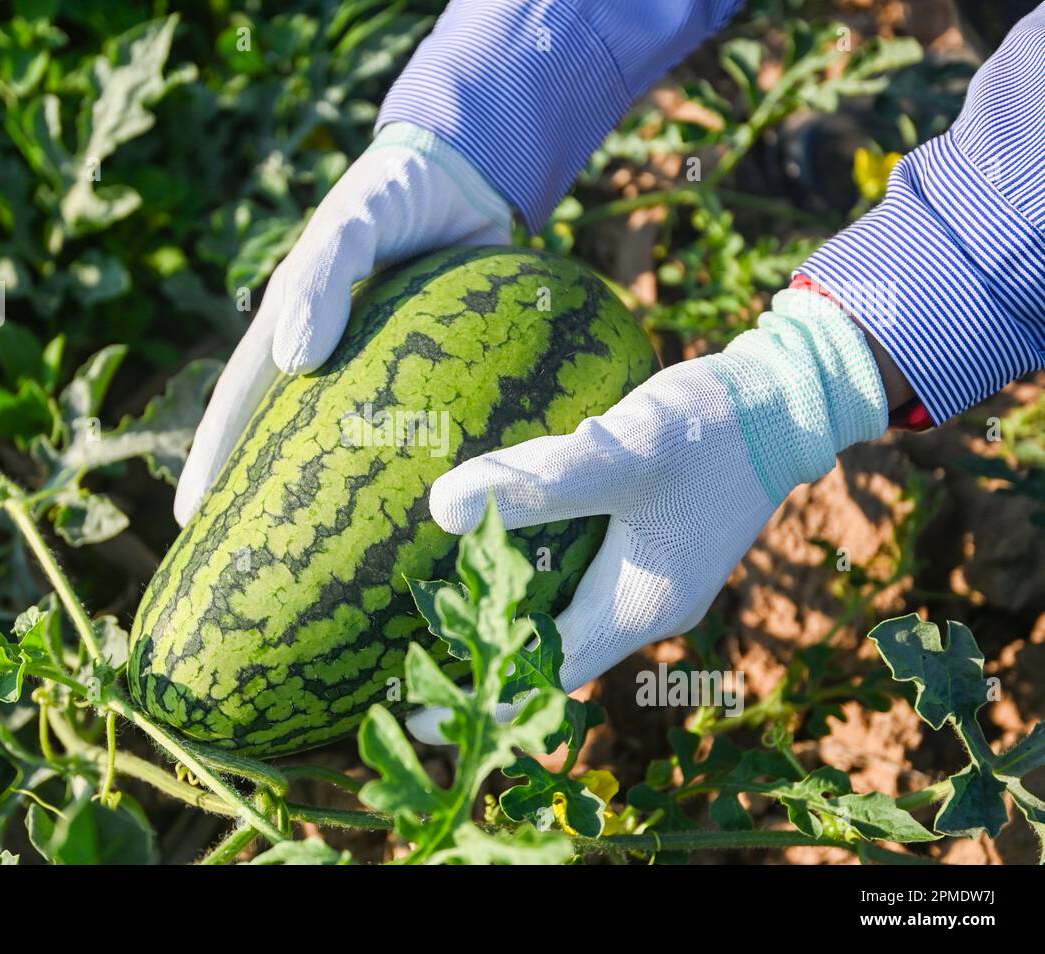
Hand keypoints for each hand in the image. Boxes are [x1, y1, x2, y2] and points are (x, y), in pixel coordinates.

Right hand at [173, 122, 511, 524]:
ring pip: (343, 451)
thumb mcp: (351, 222)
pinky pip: (410, 436)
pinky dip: (401, 476)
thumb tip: (292, 361)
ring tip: (318, 564)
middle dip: (258, 498)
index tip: (189, 522)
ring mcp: (377, 376)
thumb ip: (320, 278)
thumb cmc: (397, 191)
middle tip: (240, 563)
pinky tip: (411, 519)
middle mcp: (327, 362)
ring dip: (326, 503)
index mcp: (292, 330)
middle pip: (282, 442)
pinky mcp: (429, 380)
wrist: (469, 175)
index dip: (212, 460)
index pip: (241, 404)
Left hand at [408, 289, 890, 742]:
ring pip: (568, 617)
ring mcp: (654, 579)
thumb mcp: (617, 456)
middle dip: (487, 660)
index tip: (419, 717)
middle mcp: (646, 608)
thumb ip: (535, 485)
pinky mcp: (654, 547)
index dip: (482, 696)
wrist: (784, 399)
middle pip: (552, 655)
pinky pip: (583, 580)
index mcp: (636, 608)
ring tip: (442, 607)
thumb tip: (442, 510)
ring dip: (511, 618)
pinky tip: (503, 545)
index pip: (545, 677)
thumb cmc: (706, 431)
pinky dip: (538, 576)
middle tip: (415, 656)